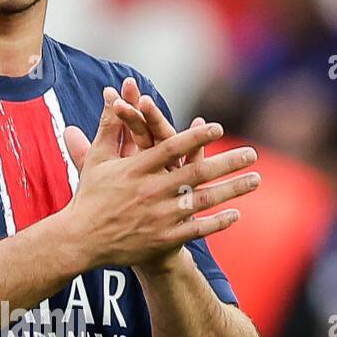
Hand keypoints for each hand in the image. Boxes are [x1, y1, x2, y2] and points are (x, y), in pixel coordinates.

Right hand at [58, 87, 260, 270]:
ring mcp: (159, 217)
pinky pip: (197, 229)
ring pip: (203, 201)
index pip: (171, 148)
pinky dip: (218, 222)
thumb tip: (113, 96)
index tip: (218, 127)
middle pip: (196, 173)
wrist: (81, 240)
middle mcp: (150, 191)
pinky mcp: (162, 239)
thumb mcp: (97, 159)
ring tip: (255, 180)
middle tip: (252, 153)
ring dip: (232, 190)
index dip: (195, 137)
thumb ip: (109, 127)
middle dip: (228, 162)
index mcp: (135, 170)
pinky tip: (236, 214)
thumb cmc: (89, 196)